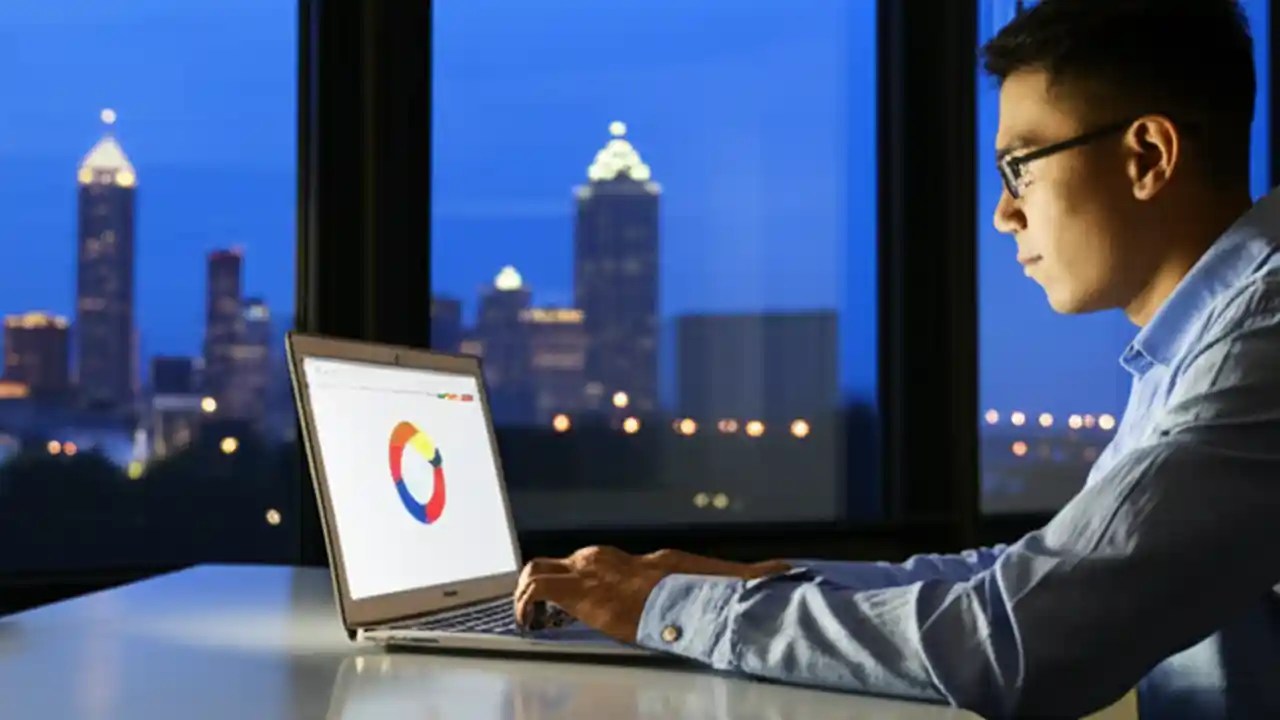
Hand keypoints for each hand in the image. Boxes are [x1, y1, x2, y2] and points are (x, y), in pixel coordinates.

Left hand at [513, 546, 790, 643]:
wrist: (686, 606)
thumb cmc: (705, 599)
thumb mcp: (726, 584)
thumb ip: (750, 576)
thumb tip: (787, 569)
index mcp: (644, 562)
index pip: (608, 563)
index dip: (594, 583)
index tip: (590, 606)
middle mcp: (610, 560)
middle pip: (568, 560)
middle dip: (556, 584)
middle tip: (554, 615)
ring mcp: (590, 572)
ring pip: (537, 567)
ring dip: (529, 593)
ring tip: (535, 620)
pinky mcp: (576, 590)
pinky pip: (535, 588)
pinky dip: (526, 606)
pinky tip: (531, 626)